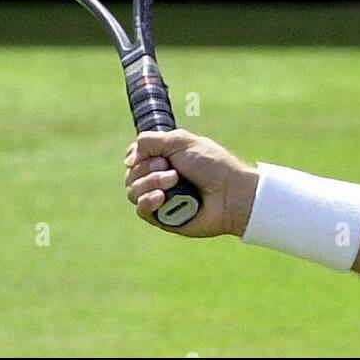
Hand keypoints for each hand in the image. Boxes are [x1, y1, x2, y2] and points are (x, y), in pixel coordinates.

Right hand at [124, 129, 258, 237]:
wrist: (230, 193)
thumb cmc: (212, 165)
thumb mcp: (180, 142)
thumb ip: (150, 142)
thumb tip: (128, 159)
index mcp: (165, 159)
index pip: (134, 157)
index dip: (138, 155)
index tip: (157, 155)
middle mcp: (160, 178)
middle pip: (131, 174)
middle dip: (148, 169)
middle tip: (173, 169)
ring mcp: (161, 199)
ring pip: (132, 191)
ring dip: (151, 183)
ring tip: (174, 181)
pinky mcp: (163, 218)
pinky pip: (140, 210)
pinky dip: (148, 201)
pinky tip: (161, 198)